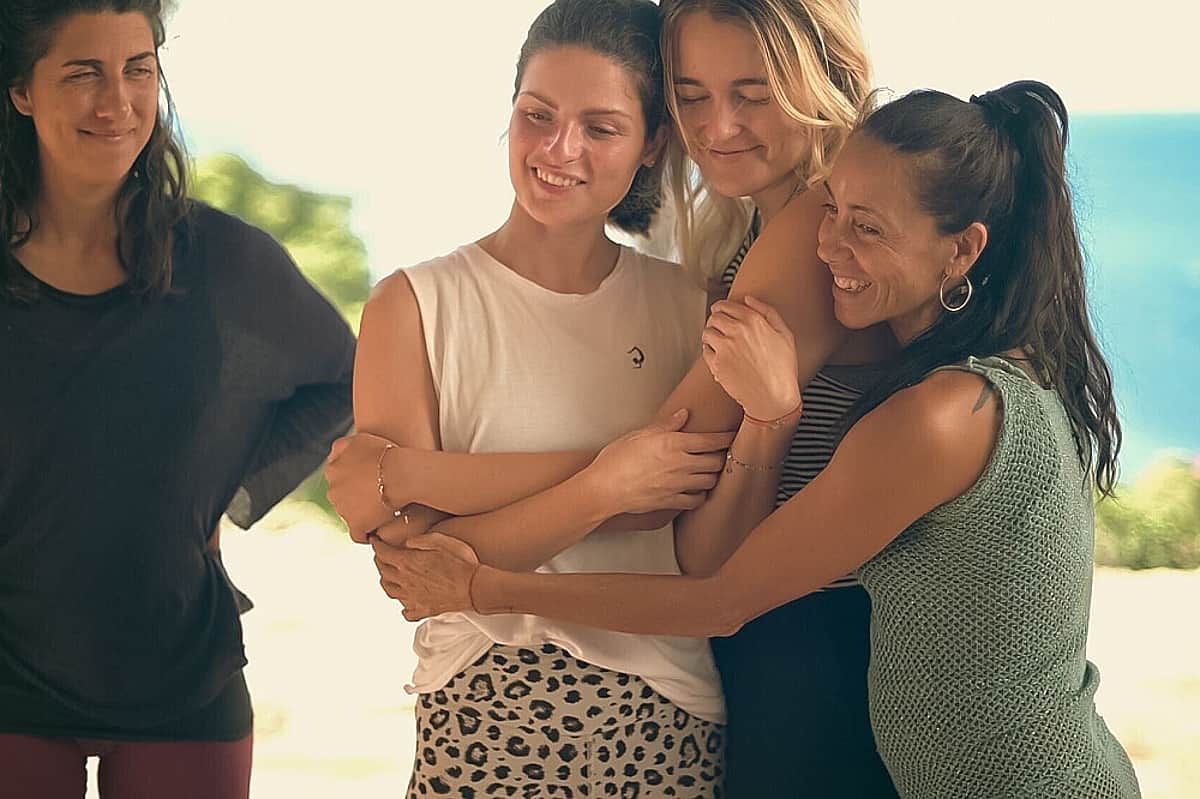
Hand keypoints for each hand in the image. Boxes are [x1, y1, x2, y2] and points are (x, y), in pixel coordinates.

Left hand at [325, 432, 402, 542]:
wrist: (401, 474)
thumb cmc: (386, 454)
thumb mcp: (360, 439)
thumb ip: (342, 446)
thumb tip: (332, 456)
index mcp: (333, 469)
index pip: (339, 479)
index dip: (355, 482)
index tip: (370, 483)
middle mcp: (333, 490)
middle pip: (343, 498)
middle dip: (357, 498)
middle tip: (378, 497)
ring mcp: (343, 509)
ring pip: (351, 515)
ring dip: (364, 514)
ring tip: (383, 512)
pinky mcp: (356, 525)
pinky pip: (359, 535)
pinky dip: (368, 532)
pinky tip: (379, 529)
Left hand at [372, 533, 480, 620]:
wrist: (475, 588)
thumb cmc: (462, 563)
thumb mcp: (442, 541)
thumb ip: (421, 540)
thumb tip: (408, 542)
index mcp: (408, 563)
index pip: (383, 553)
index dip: (376, 545)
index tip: (374, 540)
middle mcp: (405, 582)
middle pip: (383, 571)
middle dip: (379, 560)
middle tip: (380, 554)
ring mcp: (413, 598)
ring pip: (389, 590)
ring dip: (385, 580)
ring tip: (387, 575)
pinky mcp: (423, 610)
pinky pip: (406, 611)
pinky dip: (402, 606)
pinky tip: (406, 602)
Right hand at [587, 409, 734, 514]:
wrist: (604, 488)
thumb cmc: (616, 460)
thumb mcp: (639, 435)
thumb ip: (665, 425)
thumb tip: (682, 415)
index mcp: (674, 444)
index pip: (711, 440)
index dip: (726, 437)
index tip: (733, 435)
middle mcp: (681, 464)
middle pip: (716, 461)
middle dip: (721, 456)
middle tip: (720, 453)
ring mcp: (678, 485)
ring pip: (710, 481)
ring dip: (713, 475)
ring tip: (709, 470)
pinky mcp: (672, 501)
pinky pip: (697, 500)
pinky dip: (701, 495)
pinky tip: (696, 490)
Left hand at [703, 296, 800, 420]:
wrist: (773, 397)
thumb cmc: (782, 368)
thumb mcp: (785, 334)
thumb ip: (767, 312)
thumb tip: (748, 299)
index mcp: (753, 320)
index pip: (725, 305)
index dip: (721, 308)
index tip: (721, 312)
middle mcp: (736, 330)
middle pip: (713, 317)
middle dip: (716, 321)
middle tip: (721, 329)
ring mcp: (724, 347)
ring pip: (707, 332)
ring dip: (711, 336)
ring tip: (721, 344)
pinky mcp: (716, 364)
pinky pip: (705, 351)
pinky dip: (710, 352)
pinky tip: (721, 357)